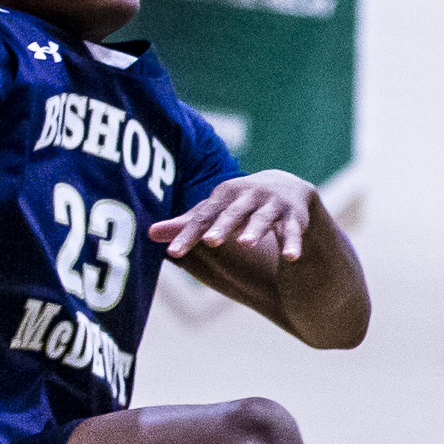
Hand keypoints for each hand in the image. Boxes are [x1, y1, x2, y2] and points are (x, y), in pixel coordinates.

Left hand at [150, 171, 318, 261]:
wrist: (286, 186)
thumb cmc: (240, 203)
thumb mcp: (215, 210)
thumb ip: (187, 224)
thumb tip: (149, 234)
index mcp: (224, 195)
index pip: (202, 217)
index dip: (188, 234)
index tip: (173, 252)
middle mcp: (248, 196)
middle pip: (233, 213)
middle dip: (223, 226)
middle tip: (210, 241)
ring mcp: (272, 205)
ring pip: (262, 219)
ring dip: (255, 230)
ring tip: (246, 243)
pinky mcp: (294, 217)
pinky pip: (293, 231)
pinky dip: (293, 243)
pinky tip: (291, 257)